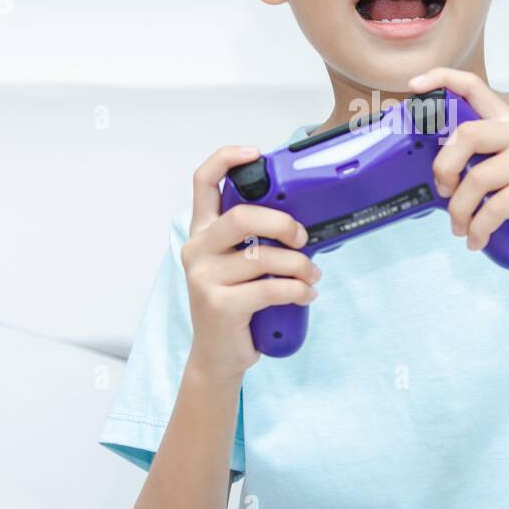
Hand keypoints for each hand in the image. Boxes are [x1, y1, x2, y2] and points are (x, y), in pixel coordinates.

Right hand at [179, 145, 321, 379]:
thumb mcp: (241, 265)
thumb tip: (303, 220)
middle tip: (303, 239)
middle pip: (242, 216)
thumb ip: (256, 239)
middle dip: (283, 224)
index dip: (226, 159)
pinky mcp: (220, 305)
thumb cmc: (237, 304)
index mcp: (203, 233)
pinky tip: (306, 294)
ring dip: (300, 266)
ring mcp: (205, 278)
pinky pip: (271, 288)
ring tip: (312, 276)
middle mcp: (197, 250)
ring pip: (264, 257)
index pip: (203, 182)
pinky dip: (299, 290)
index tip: (254, 153)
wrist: (219, 356)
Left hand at [407, 68, 508, 262]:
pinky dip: (478, 228)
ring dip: (460, 210)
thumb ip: (474, 163)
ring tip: (461, 227)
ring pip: (476, 177)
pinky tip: (477, 239)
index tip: (415, 86)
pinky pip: (494, 206)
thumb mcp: (502, 174)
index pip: (474, 87)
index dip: (442, 80)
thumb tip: (432, 173)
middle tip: (443, 192)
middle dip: (443, 168)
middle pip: (466, 135)